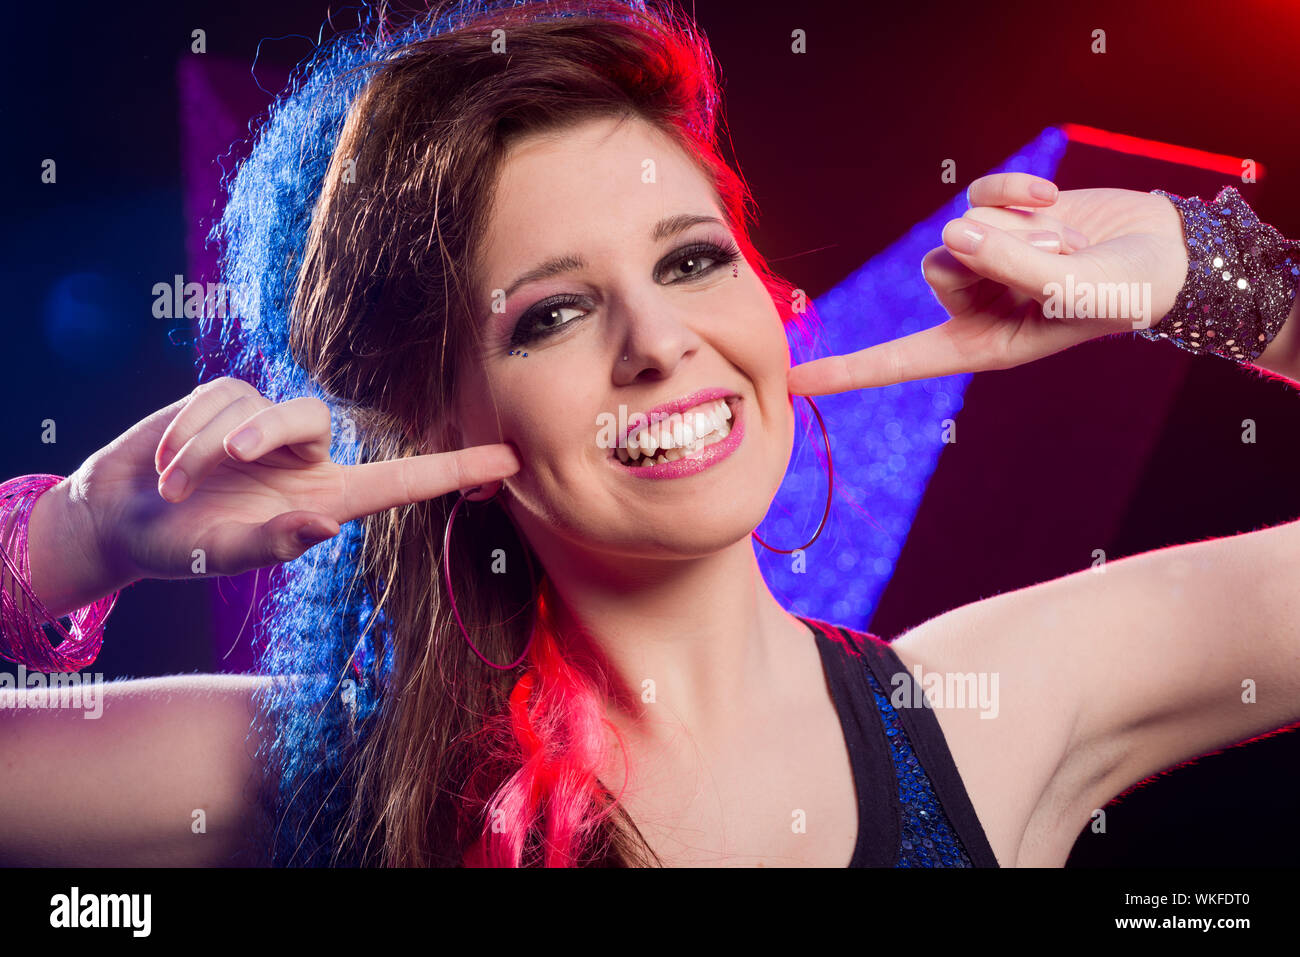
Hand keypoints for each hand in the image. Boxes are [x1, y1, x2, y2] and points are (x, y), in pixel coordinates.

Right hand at [64, 377, 520, 588]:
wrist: (122, 517)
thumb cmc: (185, 547)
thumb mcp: (226, 554)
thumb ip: (275, 542)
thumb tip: (325, 523)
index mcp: (325, 498)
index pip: (402, 480)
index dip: (456, 469)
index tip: (511, 459)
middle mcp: (306, 458)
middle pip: (315, 418)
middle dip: (264, 434)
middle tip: (222, 466)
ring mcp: (269, 426)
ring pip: (262, 408)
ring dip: (210, 445)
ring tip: (177, 484)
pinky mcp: (228, 400)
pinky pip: (221, 398)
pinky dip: (188, 432)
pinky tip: (169, 464)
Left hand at [787, 172, 1189, 393]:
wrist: (1165, 252)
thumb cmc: (1127, 292)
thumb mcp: (1078, 293)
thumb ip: (1018, 268)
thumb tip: (956, 233)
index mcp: (982, 345)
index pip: (903, 361)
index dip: (850, 371)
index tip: (793, 383)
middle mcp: (974, 304)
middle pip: (940, 267)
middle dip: (1005, 253)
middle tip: (1060, 258)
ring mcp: (983, 260)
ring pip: (961, 229)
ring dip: (1021, 226)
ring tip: (1068, 238)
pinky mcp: (997, 218)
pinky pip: (980, 194)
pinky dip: (1018, 190)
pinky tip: (1052, 196)